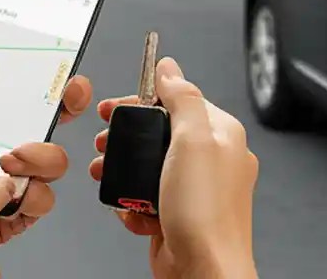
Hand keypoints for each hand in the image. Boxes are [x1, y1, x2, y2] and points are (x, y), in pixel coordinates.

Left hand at [0, 18, 92, 260]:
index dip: (63, 83)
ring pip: (57, 163)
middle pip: (61, 123)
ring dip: (42, 156)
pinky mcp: (12, 214)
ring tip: (7, 160)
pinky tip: (5, 192)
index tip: (66, 74)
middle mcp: (12, 148)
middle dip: (72, 108)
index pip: (40, 95)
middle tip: (58, 106)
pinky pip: (41, 202)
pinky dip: (29, 196)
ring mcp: (15, 180)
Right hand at [90, 58, 257, 278]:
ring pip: (149, 167)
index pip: (180, 100)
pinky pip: (145, 198)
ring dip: (123, 172)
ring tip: (107, 175)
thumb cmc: (207, 212)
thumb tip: (170, 68)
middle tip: (104, 142)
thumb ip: (182, 99)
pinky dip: (132, 203)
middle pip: (160, 133)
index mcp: (222, 134)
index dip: (144, 100)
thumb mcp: (192, 140)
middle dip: (128, 138)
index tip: (115, 105)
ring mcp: (195, 189)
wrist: (202, 270)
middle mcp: (212, 159)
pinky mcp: (177, 214)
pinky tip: (131, 209)